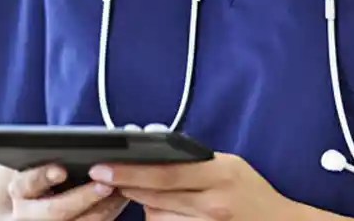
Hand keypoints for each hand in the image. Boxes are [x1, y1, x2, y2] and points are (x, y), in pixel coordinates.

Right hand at [6, 164, 130, 219]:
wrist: (30, 205)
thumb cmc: (40, 174)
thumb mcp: (38, 163)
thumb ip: (53, 154)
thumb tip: (89, 139)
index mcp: (20, 189)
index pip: (28, 183)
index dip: (43, 176)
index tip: (61, 171)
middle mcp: (27, 213)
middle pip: (54, 211)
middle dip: (82, 198)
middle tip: (105, 185)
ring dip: (101, 209)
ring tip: (119, 191)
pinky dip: (106, 214)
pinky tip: (119, 201)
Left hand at [89, 153, 296, 220]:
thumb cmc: (251, 192)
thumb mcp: (228, 165)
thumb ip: (193, 158)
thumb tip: (152, 141)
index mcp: (218, 175)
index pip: (163, 174)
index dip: (128, 172)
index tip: (103, 168)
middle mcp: (211, 204)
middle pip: (153, 198)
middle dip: (127, 186)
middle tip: (107, 176)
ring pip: (155, 217)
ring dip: (146, 206)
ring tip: (155, 195)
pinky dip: (159, 219)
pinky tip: (167, 211)